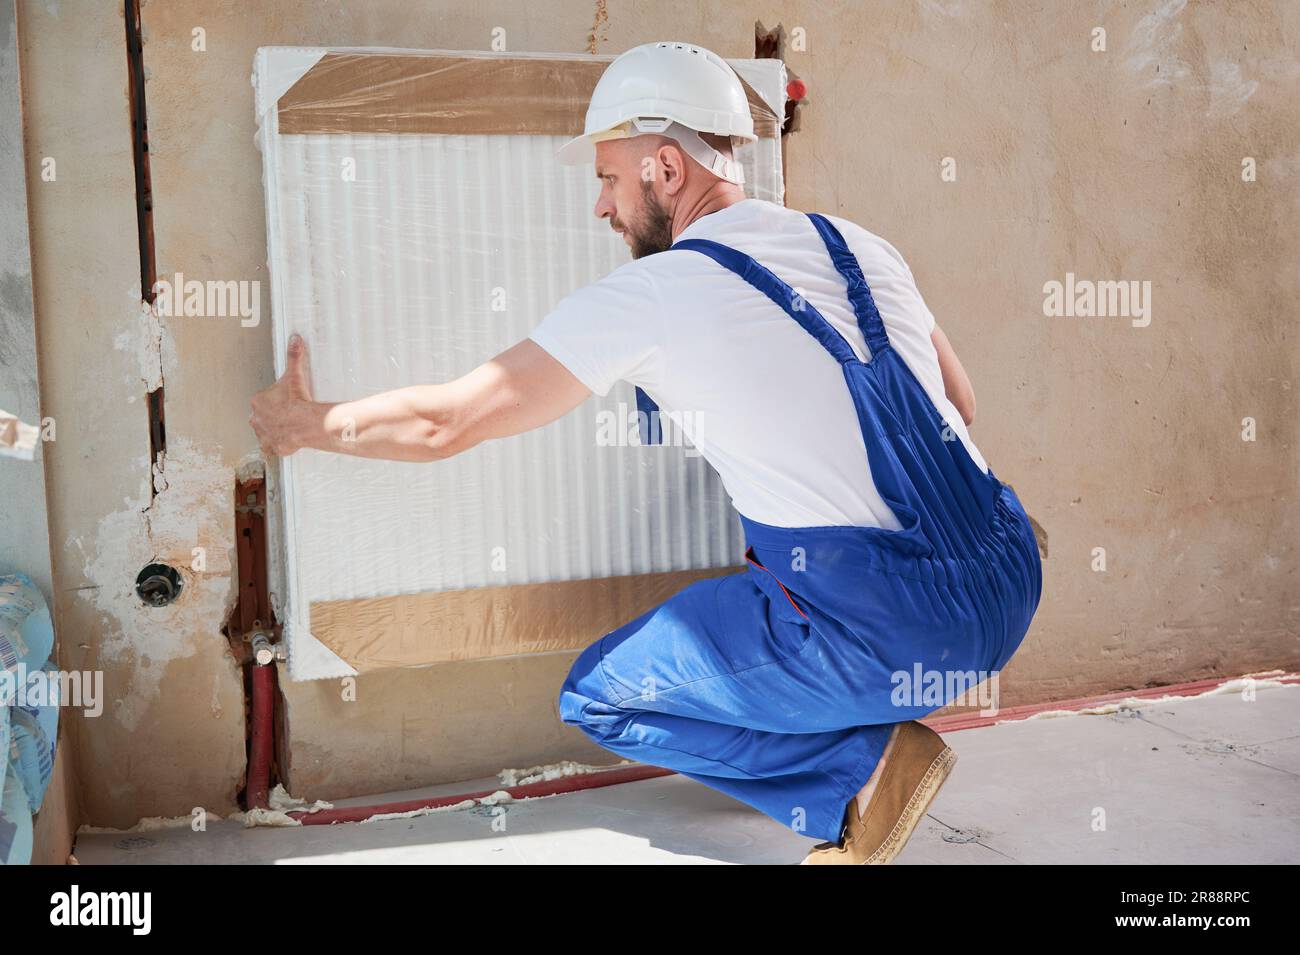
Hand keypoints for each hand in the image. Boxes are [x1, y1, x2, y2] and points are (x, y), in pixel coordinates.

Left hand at [249, 332, 313, 457]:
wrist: (306, 423)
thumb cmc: (298, 401)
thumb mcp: (295, 375)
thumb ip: (294, 356)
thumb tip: (295, 339)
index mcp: (257, 401)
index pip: (262, 400)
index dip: (275, 400)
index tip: (285, 400)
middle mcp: (256, 418)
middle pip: (262, 415)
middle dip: (272, 415)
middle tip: (287, 413)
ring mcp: (264, 434)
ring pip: (264, 431)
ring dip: (273, 429)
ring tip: (287, 427)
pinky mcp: (273, 447)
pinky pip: (271, 447)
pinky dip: (276, 445)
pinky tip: (285, 441)